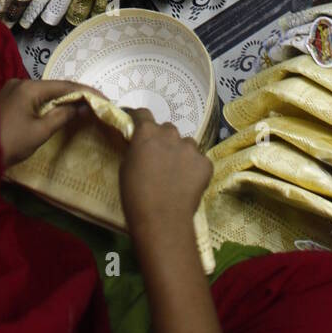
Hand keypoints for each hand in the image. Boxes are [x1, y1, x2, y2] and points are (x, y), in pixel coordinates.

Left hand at [0, 78, 96, 167]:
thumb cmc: (10, 143)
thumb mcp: (40, 132)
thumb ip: (62, 116)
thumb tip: (82, 107)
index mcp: (28, 87)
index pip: (64, 85)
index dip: (86, 92)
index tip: (104, 98)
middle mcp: (19, 82)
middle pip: (53, 86)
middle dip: (75, 95)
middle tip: (95, 103)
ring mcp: (11, 90)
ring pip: (42, 92)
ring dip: (61, 99)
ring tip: (81, 106)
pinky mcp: (6, 100)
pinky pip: (32, 98)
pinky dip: (47, 104)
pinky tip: (58, 110)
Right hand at [119, 109, 211, 246]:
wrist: (161, 219)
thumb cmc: (135, 195)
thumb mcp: (126, 167)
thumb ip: (135, 149)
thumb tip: (139, 146)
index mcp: (147, 133)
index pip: (142, 114)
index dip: (138, 118)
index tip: (135, 123)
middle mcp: (170, 134)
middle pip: (166, 129)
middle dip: (162, 139)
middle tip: (158, 157)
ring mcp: (191, 148)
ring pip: (186, 144)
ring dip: (180, 152)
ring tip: (176, 173)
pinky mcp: (205, 163)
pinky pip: (199, 161)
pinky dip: (194, 169)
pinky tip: (189, 184)